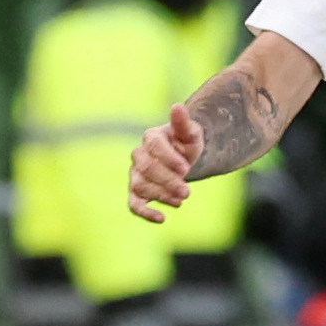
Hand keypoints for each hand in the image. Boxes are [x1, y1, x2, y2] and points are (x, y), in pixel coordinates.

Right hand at [128, 103, 203, 222]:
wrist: (185, 157)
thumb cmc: (186, 143)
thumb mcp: (191, 132)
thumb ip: (184, 122)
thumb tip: (178, 106)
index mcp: (151, 138)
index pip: (154, 148)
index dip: (168, 159)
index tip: (186, 169)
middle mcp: (139, 155)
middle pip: (147, 169)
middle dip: (167, 181)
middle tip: (187, 191)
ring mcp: (136, 174)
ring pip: (141, 186)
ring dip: (160, 195)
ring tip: (181, 200)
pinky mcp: (137, 191)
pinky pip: (134, 203)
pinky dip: (144, 212)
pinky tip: (161, 219)